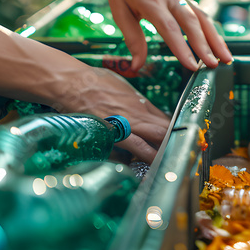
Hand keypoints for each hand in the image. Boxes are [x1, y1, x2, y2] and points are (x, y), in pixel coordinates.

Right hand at [54, 65, 170, 162]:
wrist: (72, 83)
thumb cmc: (94, 81)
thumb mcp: (123, 85)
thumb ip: (137, 100)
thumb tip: (146, 107)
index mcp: (141, 104)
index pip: (166, 120)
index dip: (174, 131)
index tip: (178, 138)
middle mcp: (136, 117)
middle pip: (163, 134)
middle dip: (171, 145)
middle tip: (177, 155)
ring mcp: (122, 129)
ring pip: (148, 147)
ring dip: (157, 157)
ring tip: (164, 167)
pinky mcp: (108, 137)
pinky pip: (125, 154)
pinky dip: (131, 161)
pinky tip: (137, 168)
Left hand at [95, 0, 231, 71]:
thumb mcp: (119, 12)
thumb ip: (132, 38)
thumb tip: (137, 65)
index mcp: (150, 0)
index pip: (169, 27)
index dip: (182, 47)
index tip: (191, 66)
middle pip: (192, 22)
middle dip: (205, 45)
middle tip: (213, 66)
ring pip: (202, 17)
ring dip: (215, 38)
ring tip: (226, 58)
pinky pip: (201, 13)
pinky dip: (211, 30)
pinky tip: (218, 45)